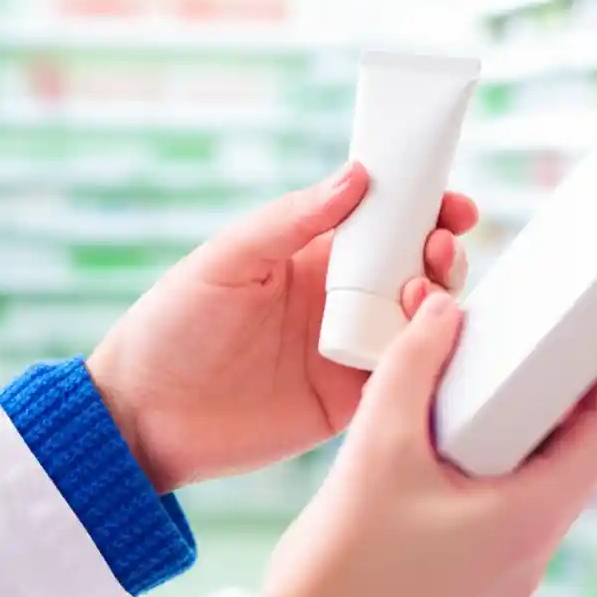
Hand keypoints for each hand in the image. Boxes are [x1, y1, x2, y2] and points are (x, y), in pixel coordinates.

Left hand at [87, 162, 477, 492]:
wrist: (145, 419)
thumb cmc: (171, 328)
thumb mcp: (226, 260)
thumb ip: (290, 220)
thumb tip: (356, 177)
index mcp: (315, 256)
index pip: (385, 222)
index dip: (424, 208)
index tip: (451, 202)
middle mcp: (345, 299)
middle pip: (417, 267)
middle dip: (443, 252)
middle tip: (441, 246)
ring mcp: (354, 348)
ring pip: (422, 319)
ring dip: (438, 299)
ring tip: (421, 292)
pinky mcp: (354, 398)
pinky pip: (407, 374)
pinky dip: (428, 356)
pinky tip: (429, 341)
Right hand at [264, 291, 596, 596]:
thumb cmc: (338, 562)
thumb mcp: (376, 445)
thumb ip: (412, 364)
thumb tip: (444, 310)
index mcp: (528, 520)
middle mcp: (533, 552)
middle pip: (580, 458)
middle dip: (573, 395)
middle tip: (559, 341)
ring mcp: (510, 574)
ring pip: (546, 484)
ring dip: (535, 433)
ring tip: (510, 381)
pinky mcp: (482, 582)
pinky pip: (515, 510)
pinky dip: (506, 467)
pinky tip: (468, 440)